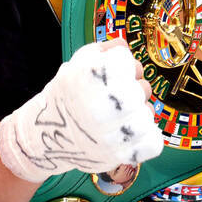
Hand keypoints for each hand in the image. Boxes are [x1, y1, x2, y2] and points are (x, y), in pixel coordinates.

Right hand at [0, 38, 162, 181]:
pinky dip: (146, 135)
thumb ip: (103, 51)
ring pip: (148, 113)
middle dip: (133, 87)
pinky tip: (129, 131)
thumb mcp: (75, 65)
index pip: (127, 62)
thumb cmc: (67, 97)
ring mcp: (112, 135)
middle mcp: (100, 107)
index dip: (123, 65)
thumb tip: (124, 46)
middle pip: (142, 87)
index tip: (114, 72)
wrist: (50, 137)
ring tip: (120, 114)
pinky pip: (152, 141)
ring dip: (138, 110)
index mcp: (88, 80)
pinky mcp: (120, 155)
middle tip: (117, 95)